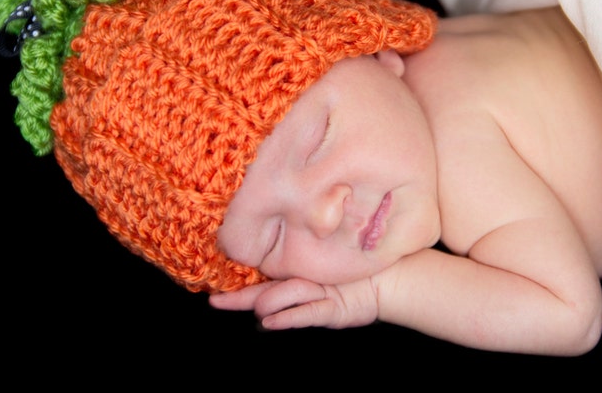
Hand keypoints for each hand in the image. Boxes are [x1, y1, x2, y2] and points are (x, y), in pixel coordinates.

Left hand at [208, 277, 378, 329]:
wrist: (387, 283)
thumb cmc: (354, 282)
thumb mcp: (322, 287)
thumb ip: (296, 294)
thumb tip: (263, 312)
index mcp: (298, 279)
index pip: (262, 285)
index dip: (239, 291)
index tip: (214, 296)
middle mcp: (304, 283)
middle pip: (265, 290)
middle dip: (238, 299)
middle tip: (216, 303)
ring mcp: (318, 294)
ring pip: (285, 295)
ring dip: (267, 305)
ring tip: (258, 311)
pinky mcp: (332, 308)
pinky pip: (306, 313)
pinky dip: (287, 317)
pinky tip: (270, 322)